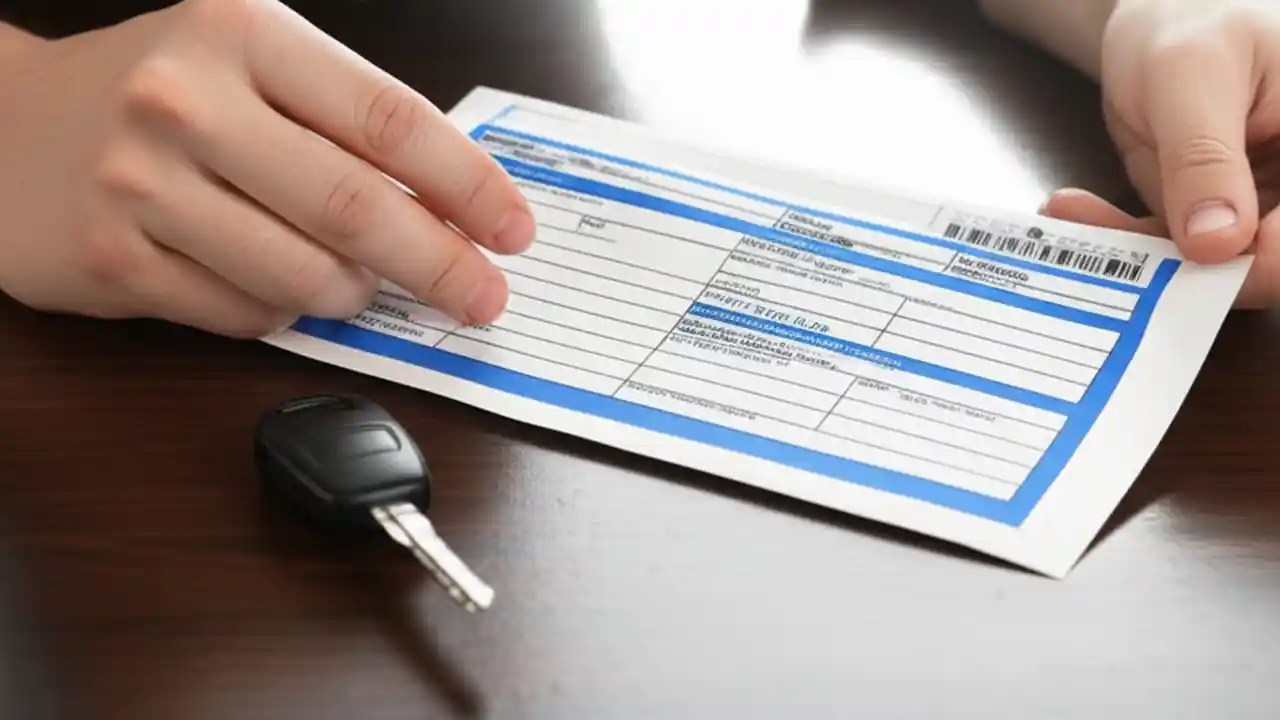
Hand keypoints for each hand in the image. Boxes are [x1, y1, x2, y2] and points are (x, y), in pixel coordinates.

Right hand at [0, 0, 532, 337]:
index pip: (390, 119)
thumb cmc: (151, 96)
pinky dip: (284, 313)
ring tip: (361, 285)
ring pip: (303, 275)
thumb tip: (453, 205)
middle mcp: (189, 101)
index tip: (513, 229)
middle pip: (356, 207)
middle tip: (484, 297)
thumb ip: (342, 124)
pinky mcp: (115, 260)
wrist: (3, 127)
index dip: (468, 184)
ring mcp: (143, 183)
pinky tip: (279, 288)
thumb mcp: (247, 68)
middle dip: (440, 265)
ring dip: (354, 294)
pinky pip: (244, 313)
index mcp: (242, 33)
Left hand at [1040, 0, 1279, 306]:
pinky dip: (1118, 235)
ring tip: (1073, 212)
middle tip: (1107, 245)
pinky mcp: (1209, 216)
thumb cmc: (1196, 19)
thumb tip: (1217, 241)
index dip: (1257, 266)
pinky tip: (1074, 209)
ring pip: (1203, 264)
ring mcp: (1255, 205)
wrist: (1170, 11)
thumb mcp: (1194, 76)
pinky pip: (1167, 246)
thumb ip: (1203, 159)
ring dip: (1133, 251)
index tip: (1194, 257)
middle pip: (1260, 264)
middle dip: (1180, 266)